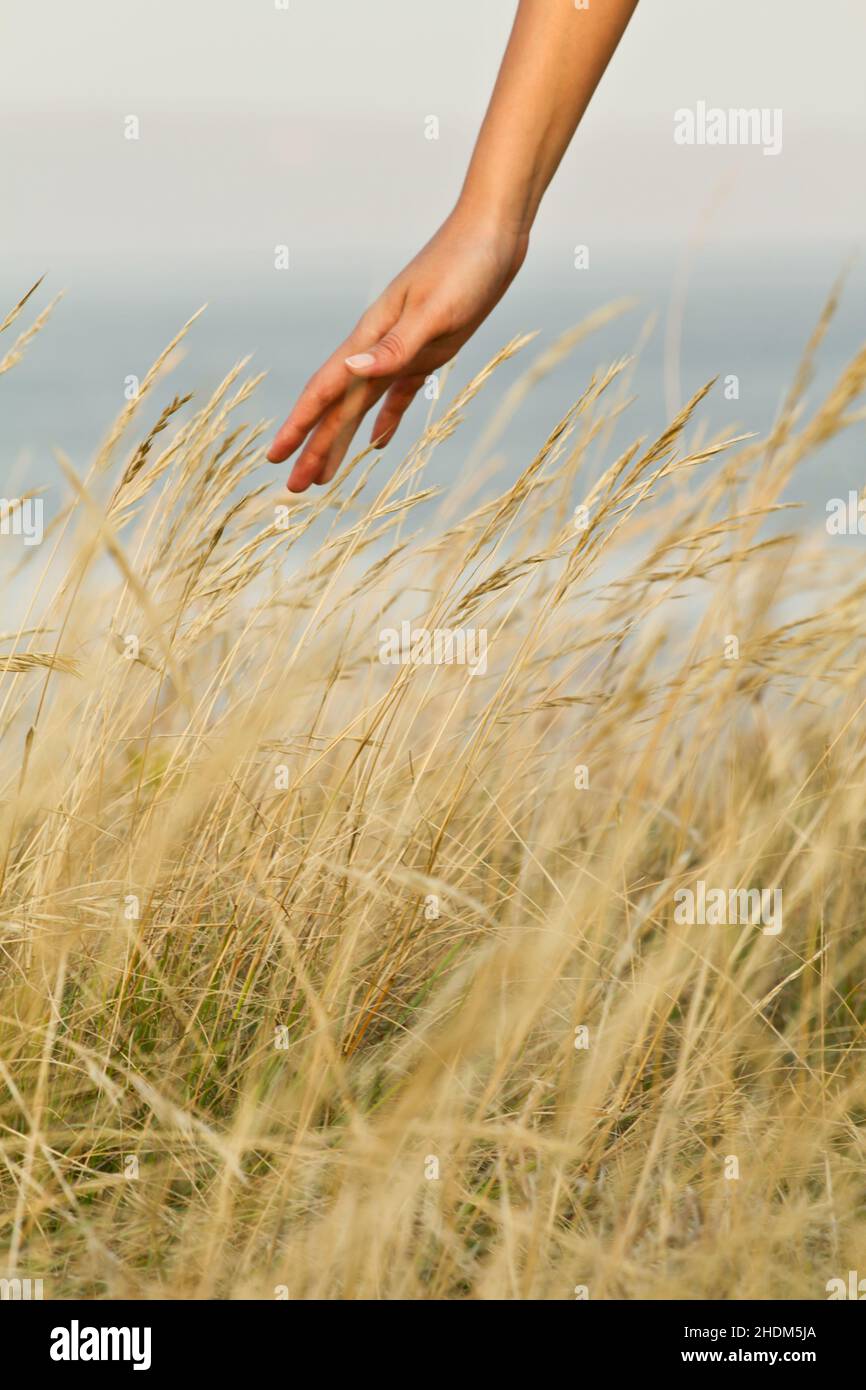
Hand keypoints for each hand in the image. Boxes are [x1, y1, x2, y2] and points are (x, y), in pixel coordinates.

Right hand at [267, 210, 527, 491]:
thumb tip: (350, 372)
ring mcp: (400, 350)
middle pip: (337, 408)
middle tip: (295, 489)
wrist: (493, 232)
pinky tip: (377, 444)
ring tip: (325, 476)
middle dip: (314, 447)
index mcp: (371, 337)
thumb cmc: (465, 265)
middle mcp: (377, 347)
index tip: (277, 458)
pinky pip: (396, 395)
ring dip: (341, 440)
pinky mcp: (428, 352)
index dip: (299, 426)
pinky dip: (385, 421)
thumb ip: (393, 346)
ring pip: (361, 406)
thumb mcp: (434, 310)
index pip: (325, 391)